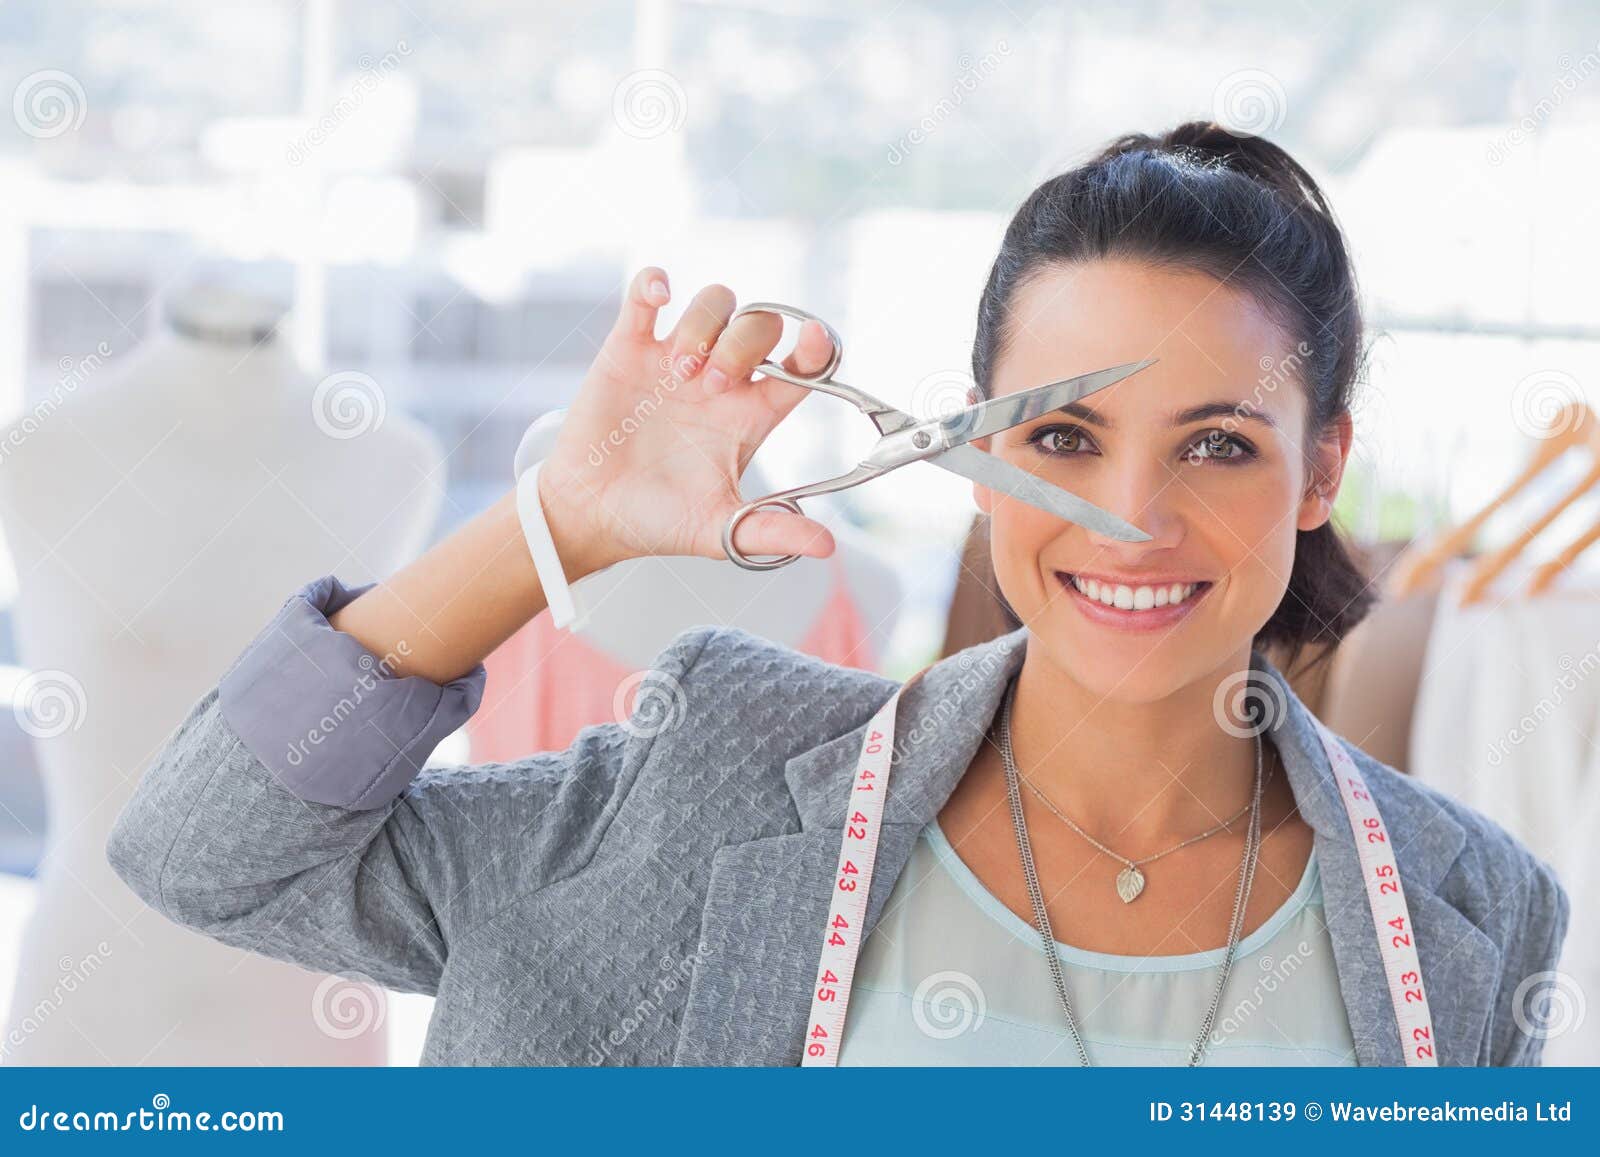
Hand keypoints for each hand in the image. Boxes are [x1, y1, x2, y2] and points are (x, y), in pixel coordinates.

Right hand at [537, 267, 838, 575]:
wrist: (592, 515)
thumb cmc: (659, 522)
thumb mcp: (720, 531)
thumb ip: (772, 533)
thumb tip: (827, 547)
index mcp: (750, 415)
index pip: (801, 368)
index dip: (816, 347)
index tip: (814, 339)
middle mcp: (721, 380)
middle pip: (760, 326)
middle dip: (744, 345)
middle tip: (714, 385)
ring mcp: (676, 359)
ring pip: (715, 302)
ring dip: (705, 325)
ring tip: (680, 369)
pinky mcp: (630, 349)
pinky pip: (647, 294)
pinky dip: (654, 283)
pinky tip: (657, 298)